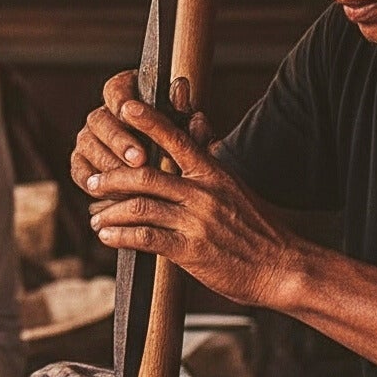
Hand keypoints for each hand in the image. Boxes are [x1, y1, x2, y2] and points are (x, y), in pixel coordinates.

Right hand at [71, 69, 220, 197]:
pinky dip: (95, 182)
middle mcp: (103, 116)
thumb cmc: (181, 153)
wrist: (175, 189)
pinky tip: (115, 193)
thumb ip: (183, 113)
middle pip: (98, 120)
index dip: (119, 101)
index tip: (128, 111)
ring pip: (88, 146)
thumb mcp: (188, 135)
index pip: (115, 90)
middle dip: (118, 140)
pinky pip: (80, 171)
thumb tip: (180, 88)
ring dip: (109, 163)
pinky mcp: (82, 164)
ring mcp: (89, 141)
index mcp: (127, 99)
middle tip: (139, 159)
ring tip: (131, 181)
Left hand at [84, 101, 300, 310]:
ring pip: (140, 207)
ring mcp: (196, 222)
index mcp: (213, 174)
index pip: (176, 138)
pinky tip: (108, 237)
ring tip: (96, 217)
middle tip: (92, 182)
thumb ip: (210, 158)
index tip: (123, 107)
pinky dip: (121, 236)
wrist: (284, 269)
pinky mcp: (191, 251)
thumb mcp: (236, 186)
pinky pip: (146, 238)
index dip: (148, 121)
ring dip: (110, 212)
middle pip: (145, 175)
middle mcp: (203, 193)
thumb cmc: (260, 228)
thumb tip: (197, 120)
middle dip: (111, 178)